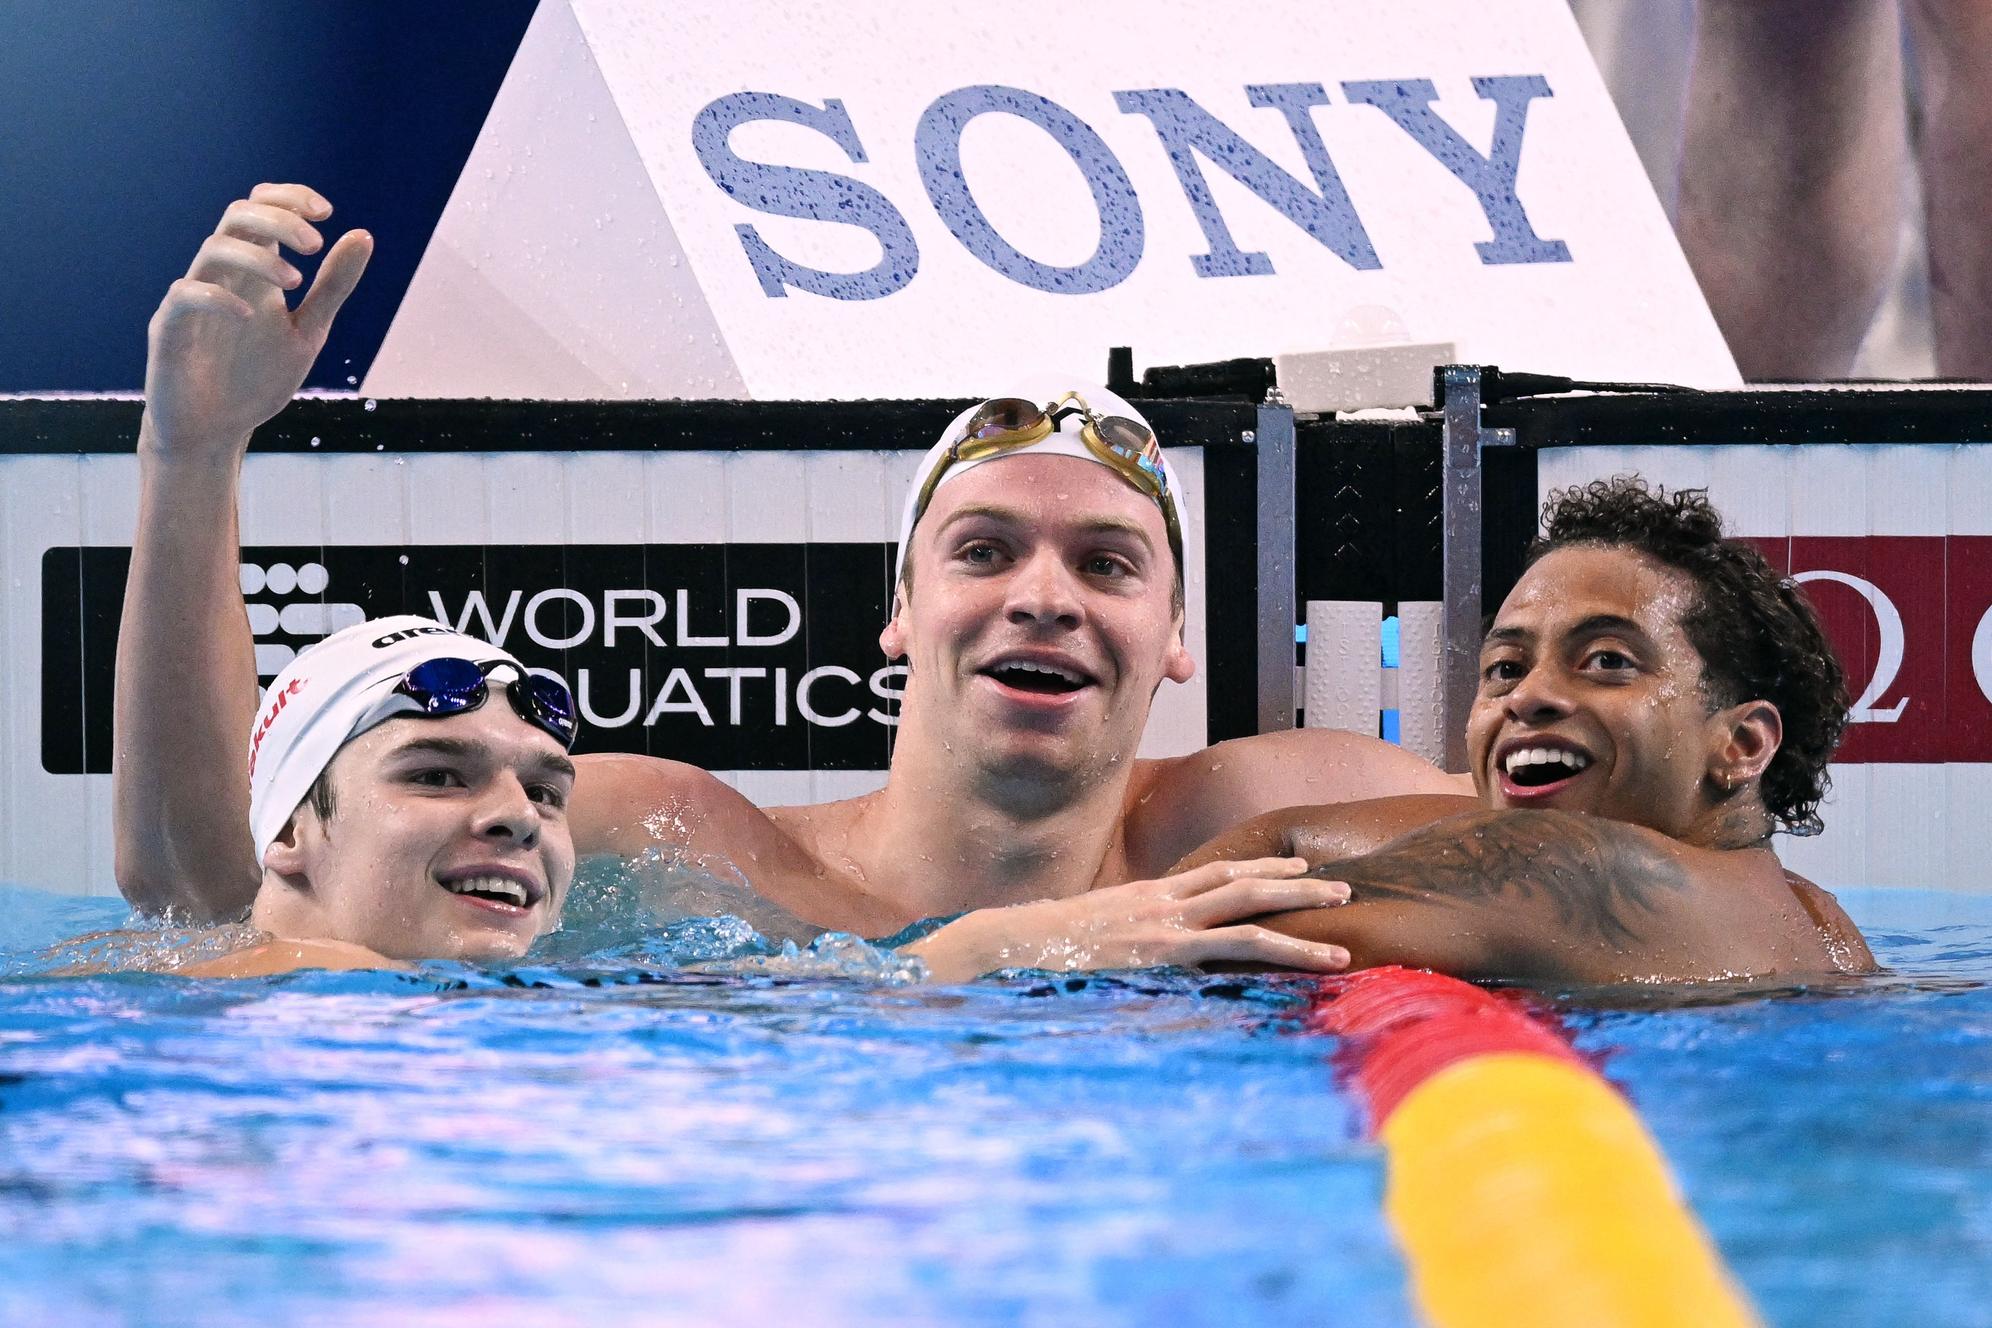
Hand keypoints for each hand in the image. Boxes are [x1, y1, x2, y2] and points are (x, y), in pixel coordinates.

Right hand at [141, 183, 372, 461]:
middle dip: (278, 219)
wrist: (216, 430)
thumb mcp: (309, 330)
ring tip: (297, 280)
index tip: (327, 211)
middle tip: (315, 243)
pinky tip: (252, 317)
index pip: (262, 209)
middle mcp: (222, 275)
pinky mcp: (168, 328)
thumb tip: (362, 235)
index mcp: (253, 270)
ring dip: (258, 257)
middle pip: (237, 216)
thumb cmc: (257, 378)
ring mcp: (192, 298)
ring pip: (213, 249)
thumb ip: (333, 286)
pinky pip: (185, 296)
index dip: (290, 198)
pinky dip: (218, 299)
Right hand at [905, 857, 1352, 981]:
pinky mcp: (1164, 952)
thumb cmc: (1043, 948)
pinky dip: (1274, 951)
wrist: (1009, 944)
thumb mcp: (1090, 936)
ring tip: (1343, 932)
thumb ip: (1123, 937)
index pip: (1215, 873)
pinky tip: (1305, 961)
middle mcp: (1162, 902)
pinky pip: (1231, 948)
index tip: (1294, 868)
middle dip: (1294, 884)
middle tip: (1341, 887)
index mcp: (1148, 895)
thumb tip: (1142, 952)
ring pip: (1248, 912)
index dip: (1258, 868)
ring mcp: (1164, 925)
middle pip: (1241, 881)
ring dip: (1300, 919)